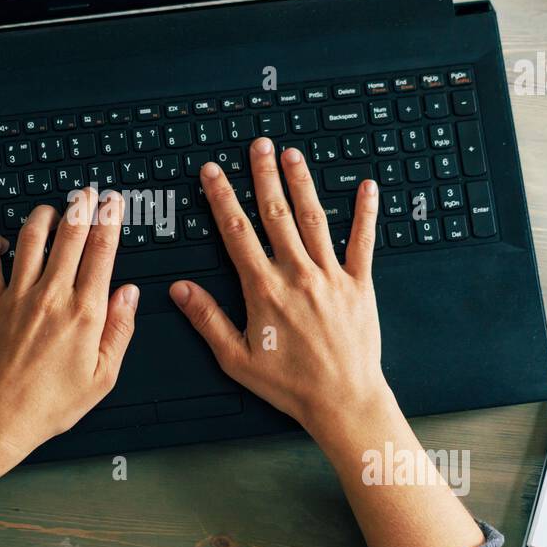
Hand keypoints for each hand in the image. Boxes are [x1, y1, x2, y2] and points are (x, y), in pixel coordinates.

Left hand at [0, 188, 139, 460]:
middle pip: (70, 234)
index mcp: (85, 312)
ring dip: (44, 215)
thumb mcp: (104, 375)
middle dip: (83, 205)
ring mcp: (18, 295)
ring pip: (32, 237)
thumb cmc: (52, 402)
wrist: (0, 415)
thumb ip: (120, 329)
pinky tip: (1, 238)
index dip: (110, 220)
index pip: (103, 251)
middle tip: (88, 192)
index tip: (114, 203)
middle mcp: (52, 296)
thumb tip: (130, 293)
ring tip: (53, 209)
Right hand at [169, 138, 391, 433]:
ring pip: (314, 219)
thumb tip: (180, 289)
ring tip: (292, 154)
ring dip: (302, 183)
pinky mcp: (360, 286)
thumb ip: (208, 319)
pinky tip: (367, 188)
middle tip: (258, 145)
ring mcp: (331, 277)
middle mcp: (297, 275)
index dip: (222, 198)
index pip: (237, 232)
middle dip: (264, 176)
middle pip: (276, 214)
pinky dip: (365, 213)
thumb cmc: (289, 385)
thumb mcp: (236, 358)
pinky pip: (363, 242)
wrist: (343, 401)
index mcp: (264, 290)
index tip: (213, 172)